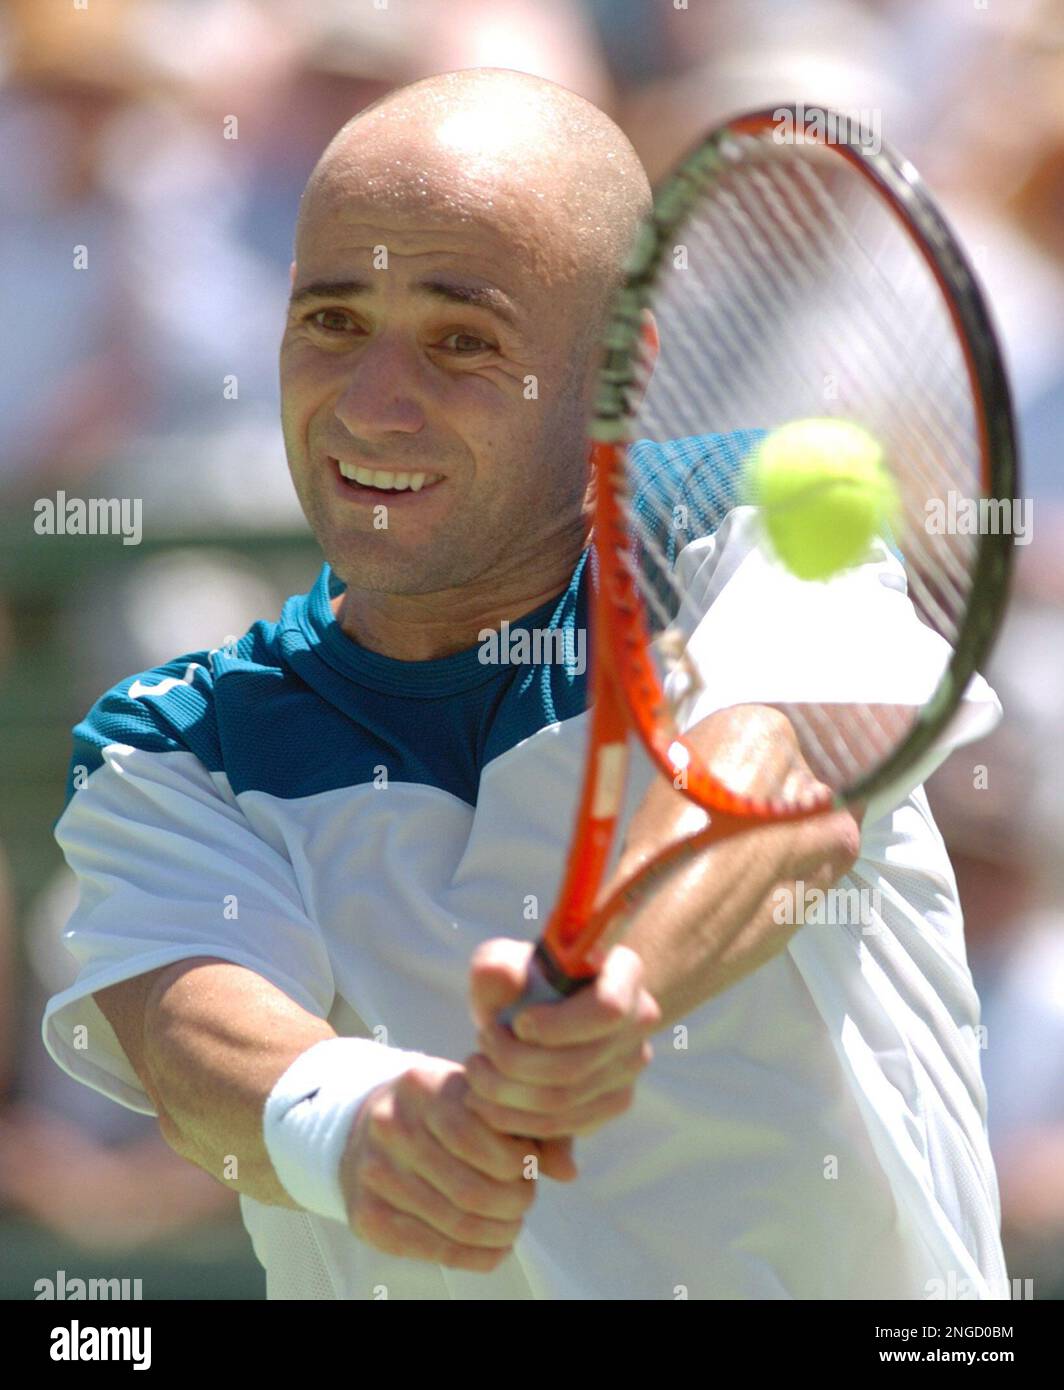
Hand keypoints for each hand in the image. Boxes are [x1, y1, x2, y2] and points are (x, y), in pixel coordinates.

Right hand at [340, 1055, 554, 1272]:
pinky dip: (476, 1256)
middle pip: (471, 1189)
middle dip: (514, 1203)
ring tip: (511, 1222)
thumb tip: (568, 1170)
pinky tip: (494, 1246)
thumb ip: (528, 1124)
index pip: (478, 1138)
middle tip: (525, 1198)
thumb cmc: (437, 1110)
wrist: (360, 1127)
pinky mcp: (367, 1216)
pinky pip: (435, 1250)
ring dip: (499, 1232)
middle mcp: (390, 1127)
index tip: (529, 1165)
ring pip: (457, 1224)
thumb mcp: (476, 1098)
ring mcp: (373, 1174)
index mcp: (421, 1085)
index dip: (517, 1162)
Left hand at [464, 938, 660, 1142]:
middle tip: (481, 1042)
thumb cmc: (522, 981)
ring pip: (563, 1101)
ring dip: (504, 1091)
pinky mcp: (614, 1102)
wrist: (542, 1008)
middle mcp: (640, 1021)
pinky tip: (485, 1098)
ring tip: (476, 1069)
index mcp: (624, 974)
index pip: (608, 1010)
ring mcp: (631, 1066)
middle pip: (576, 1064)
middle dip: (513, 1061)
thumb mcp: (504, 963)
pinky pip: (559, 1124)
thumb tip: (502, 977)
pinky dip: (512, 1117)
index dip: (556, 1025)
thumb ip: (497, 966)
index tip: (517, 1022)